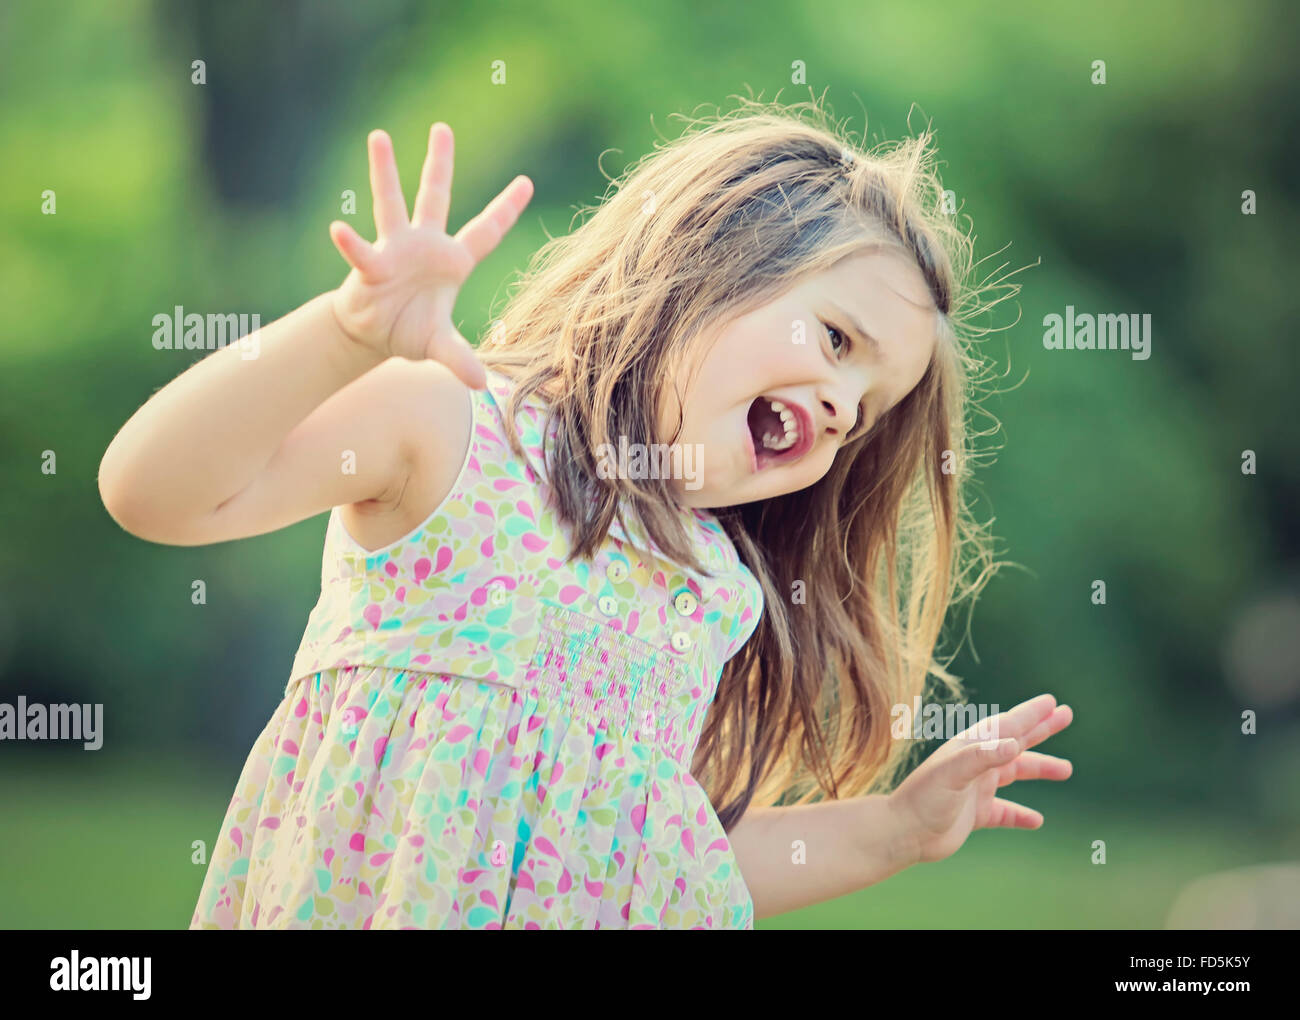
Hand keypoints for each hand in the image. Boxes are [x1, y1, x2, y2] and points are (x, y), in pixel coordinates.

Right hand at [328, 124, 532, 386]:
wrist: (371, 335)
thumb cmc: (409, 329)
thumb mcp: (440, 346)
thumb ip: (460, 358)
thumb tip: (481, 384)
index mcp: (452, 260)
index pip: (486, 231)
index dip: (505, 209)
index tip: (527, 182)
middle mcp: (424, 245)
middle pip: (435, 197)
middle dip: (439, 164)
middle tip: (442, 129)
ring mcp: (395, 251)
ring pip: (391, 205)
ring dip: (385, 173)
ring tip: (378, 137)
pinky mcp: (371, 266)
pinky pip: (361, 251)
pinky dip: (350, 242)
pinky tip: (338, 228)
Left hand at [888, 693, 1073, 864]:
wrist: (902, 833)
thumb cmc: (923, 799)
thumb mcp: (952, 774)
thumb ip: (982, 758)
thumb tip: (1014, 744)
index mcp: (970, 748)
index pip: (1007, 726)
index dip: (1031, 714)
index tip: (1053, 703)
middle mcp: (975, 764)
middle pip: (1016, 741)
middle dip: (1041, 729)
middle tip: (1067, 715)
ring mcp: (976, 788)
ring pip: (1015, 773)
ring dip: (1040, 769)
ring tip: (1066, 769)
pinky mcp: (975, 814)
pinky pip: (1005, 812)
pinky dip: (1021, 814)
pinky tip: (1037, 821)